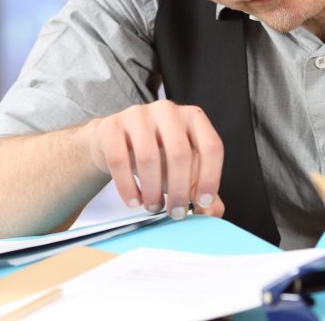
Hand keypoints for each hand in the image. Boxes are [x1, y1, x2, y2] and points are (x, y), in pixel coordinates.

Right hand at [87, 100, 224, 219]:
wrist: (117, 142)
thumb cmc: (158, 156)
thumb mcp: (185, 170)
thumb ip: (201, 188)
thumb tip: (211, 212)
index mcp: (193, 118)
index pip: (211, 146)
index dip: (210, 177)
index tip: (202, 202)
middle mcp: (168, 110)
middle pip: (179, 153)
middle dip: (179, 190)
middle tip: (175, 213)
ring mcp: (138, 114)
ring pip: (148, 156)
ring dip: (152, 191)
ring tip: (153, 207)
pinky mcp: (112, 126)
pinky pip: (119, 160)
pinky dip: (127, 187)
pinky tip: (133, 201)